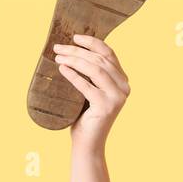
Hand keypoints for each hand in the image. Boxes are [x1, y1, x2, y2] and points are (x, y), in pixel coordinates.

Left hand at [53, 35, 129, 153]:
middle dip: (78, 51)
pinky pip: (87, 86)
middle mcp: (124, 87)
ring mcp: (117, 97)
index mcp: (123, 80)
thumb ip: (92, 74)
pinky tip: (62, 69)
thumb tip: (72, 49)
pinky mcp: (106, 106)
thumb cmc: (85, 116)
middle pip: (100, 60)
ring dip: (74, 60)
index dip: (92, 43)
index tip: (75, 37)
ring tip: (58, 57)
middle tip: (58, 48)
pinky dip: (73, 76)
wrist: (88, 143)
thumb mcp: (92, 90)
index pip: (109, 54)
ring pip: (95, 70)